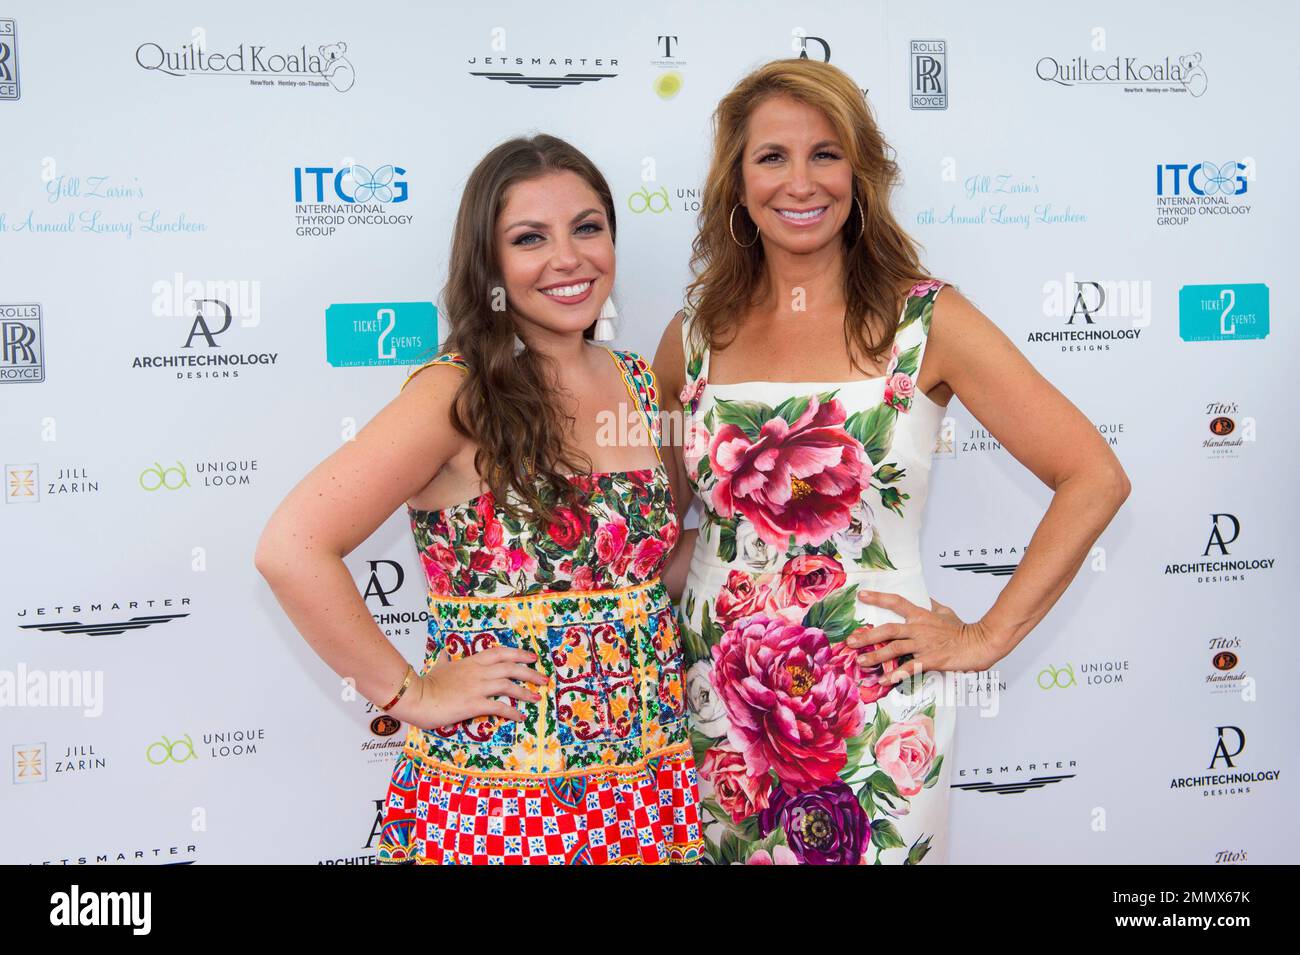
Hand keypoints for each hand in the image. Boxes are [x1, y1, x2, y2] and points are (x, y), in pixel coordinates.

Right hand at [389, 646, 547, 730]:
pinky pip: (499, 707)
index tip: (532, 657)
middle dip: (530, 673)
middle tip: (543, 679)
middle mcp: (479, 672)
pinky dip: (513, 711)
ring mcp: (478, 687)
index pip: (501, 653)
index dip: (519, 653)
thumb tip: (444, 653)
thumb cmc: (426, 683)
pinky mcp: (474, 704)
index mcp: (472, 662)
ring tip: (537, 698)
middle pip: (511, 667)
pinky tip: (520, 717)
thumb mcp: (438, 666)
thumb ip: (445, 660)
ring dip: (526, 692)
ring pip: (509, 686)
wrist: (416, 696)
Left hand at [846, 591, 1000, 683]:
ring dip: (876, 656)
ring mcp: (924, 644)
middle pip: (888, 629)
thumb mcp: (946, 612)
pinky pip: (910, 667)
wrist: (980, 643)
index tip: (861, 595)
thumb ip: (932, 606)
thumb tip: (926, 598)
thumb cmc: (963, 630)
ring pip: (894, 649)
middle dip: (867, 635)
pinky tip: (885, 679)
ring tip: (861, 661)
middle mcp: (919, 628)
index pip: (896, 602)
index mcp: (921, 615)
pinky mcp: (931, 660)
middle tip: (850, 641)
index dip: (878, 598)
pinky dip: (897, 674)